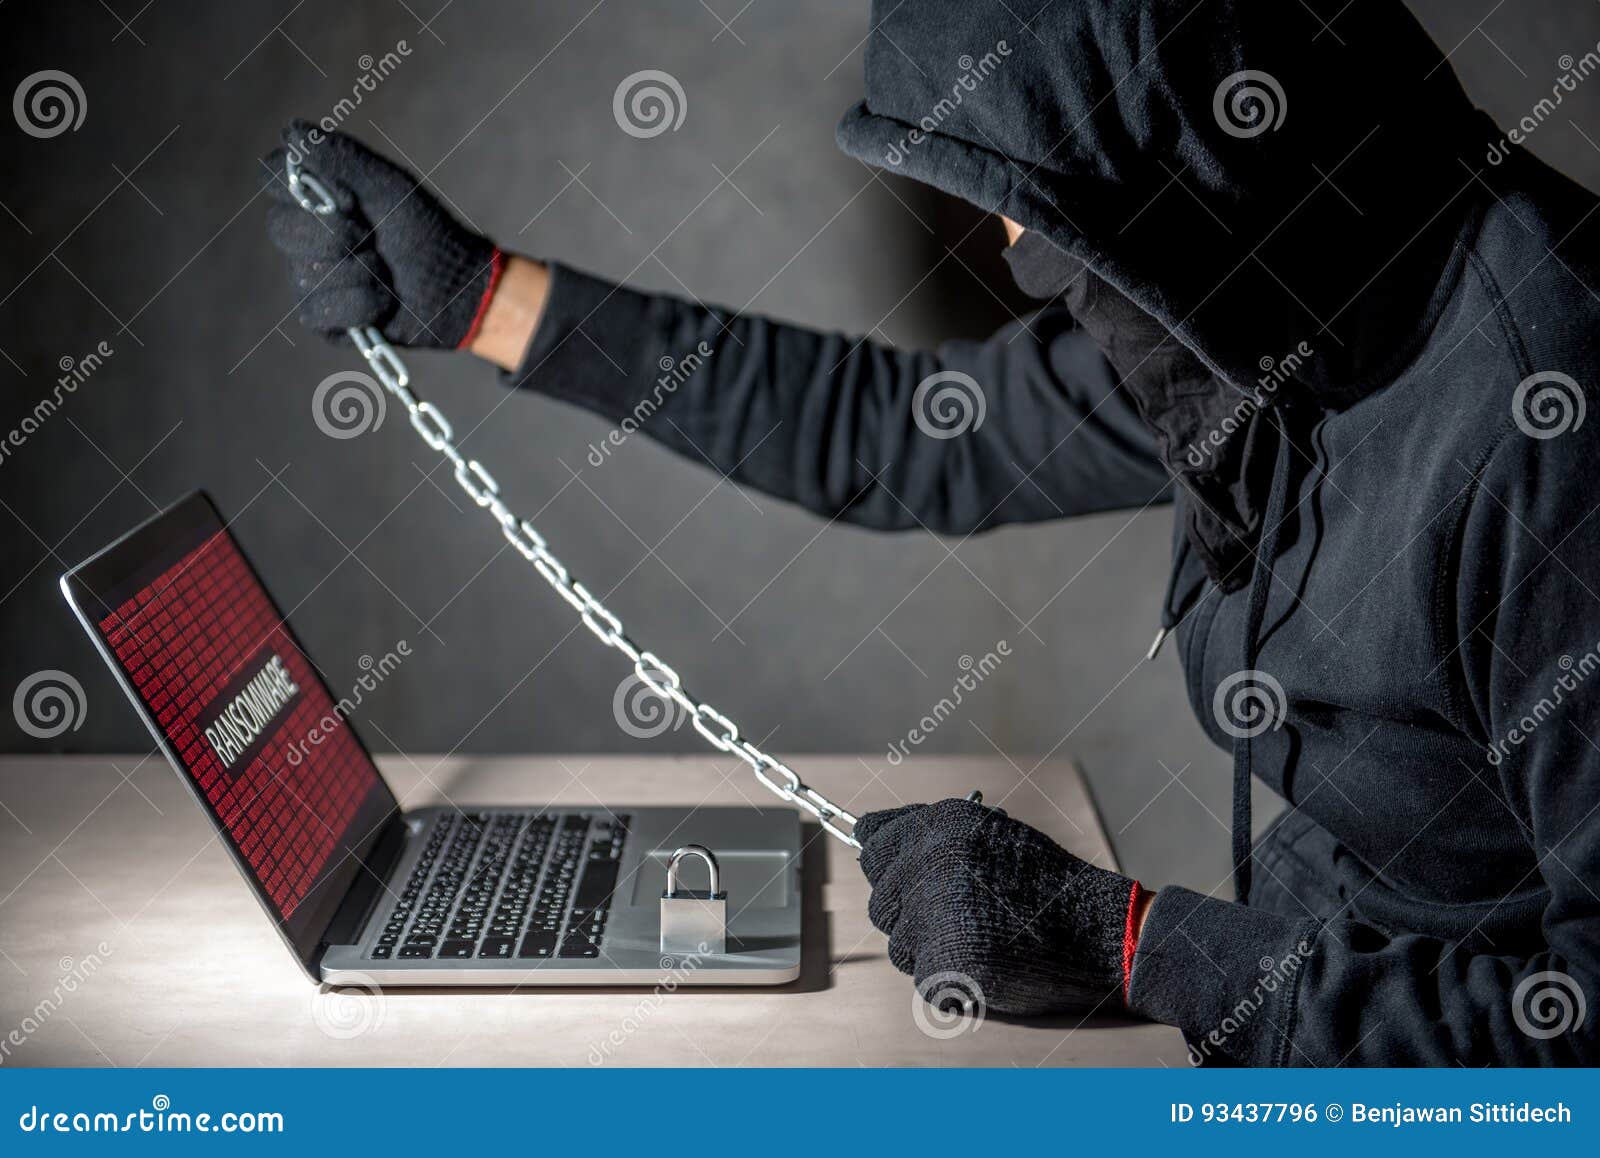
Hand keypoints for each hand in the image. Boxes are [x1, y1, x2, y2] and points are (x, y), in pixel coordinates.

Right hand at [263, 120, 499, 348]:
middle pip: (280, 228)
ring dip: (362, 272)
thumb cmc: (424, 232)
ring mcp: (307, 278)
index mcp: (314, 198)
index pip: (273, 178)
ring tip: (386, 272)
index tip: (350, 199)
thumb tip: (291, 130)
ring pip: (307, 273)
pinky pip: (320, 310)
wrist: (455, 286)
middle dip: (337, 236)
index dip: (304, 189)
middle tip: (372, 238)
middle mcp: (303, 236)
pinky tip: (384, 300)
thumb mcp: (388, 188)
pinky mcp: (320, 317)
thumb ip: (342, 158)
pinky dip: (363, 304)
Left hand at [856, 798, 1142, 1015]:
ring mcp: (937, 917)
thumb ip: (923, 830)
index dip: (895, 872)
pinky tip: (989, 964)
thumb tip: (862, 829)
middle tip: (964, 917)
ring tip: (984, 938)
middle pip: (881, 904)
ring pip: (900, 946)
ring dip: (932, 950)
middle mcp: (932, 865)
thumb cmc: (1044, 884)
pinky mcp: (947, 966)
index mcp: (941, 826)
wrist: (1101, 932)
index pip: (874, 850)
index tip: (920, 883)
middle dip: (913, 915)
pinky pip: (924, 979)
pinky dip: (951, 982)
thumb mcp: (988, 833)